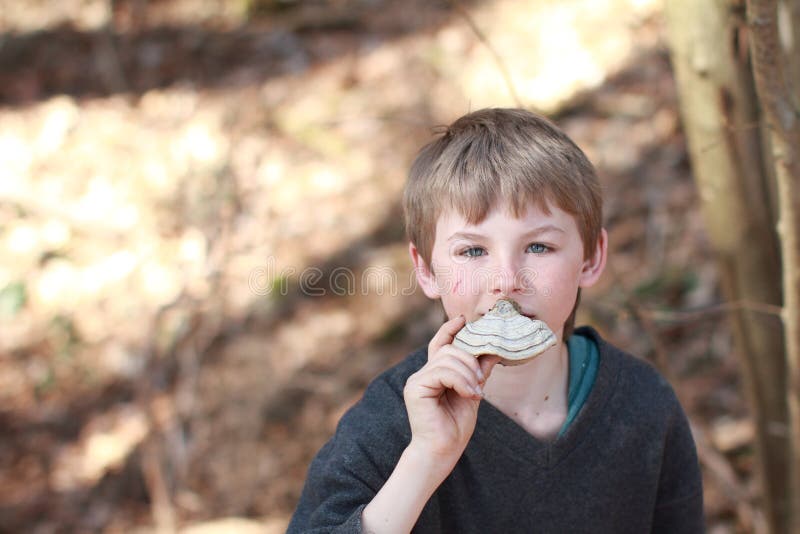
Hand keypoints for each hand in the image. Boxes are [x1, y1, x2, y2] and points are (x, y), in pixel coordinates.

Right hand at [403, 315, 500, 465]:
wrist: (442, 451)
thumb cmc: (455, 427)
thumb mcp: (472, 393)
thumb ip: (478, 373)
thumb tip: (493, 351)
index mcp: (434, 374)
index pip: (440, 344)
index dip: (449, 330)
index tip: (463, 320)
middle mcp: (422, 374)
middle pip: (448, 350)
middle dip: (470, 360)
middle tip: (480, 382)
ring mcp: (417, 380)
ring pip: (447, 359)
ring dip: (468, 374)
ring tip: (476, 392)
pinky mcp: (416, 388)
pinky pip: (442, 372)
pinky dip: (460, 381)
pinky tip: (469, 394)